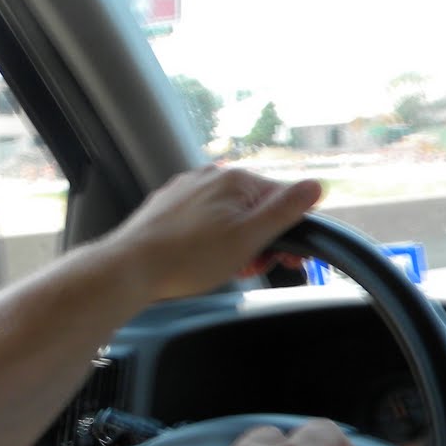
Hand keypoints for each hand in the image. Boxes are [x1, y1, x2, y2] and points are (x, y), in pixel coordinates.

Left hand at [105, 166, 322, 299]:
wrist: (129, 269)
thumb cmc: (187, 258)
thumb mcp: (249, 237)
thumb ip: (285, 210)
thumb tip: (316, 186)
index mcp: (235, 179)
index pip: (282, 200)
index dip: (288, 233)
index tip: (287, 260)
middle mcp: (209, 177)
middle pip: (253, 208)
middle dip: (258, 241)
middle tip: (248, 267)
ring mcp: (185, 191)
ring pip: (226, 217)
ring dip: (234, 244)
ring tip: (220, 267)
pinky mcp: (166, 208)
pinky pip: (200, 223)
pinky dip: (207, 242)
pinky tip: (197, 261)